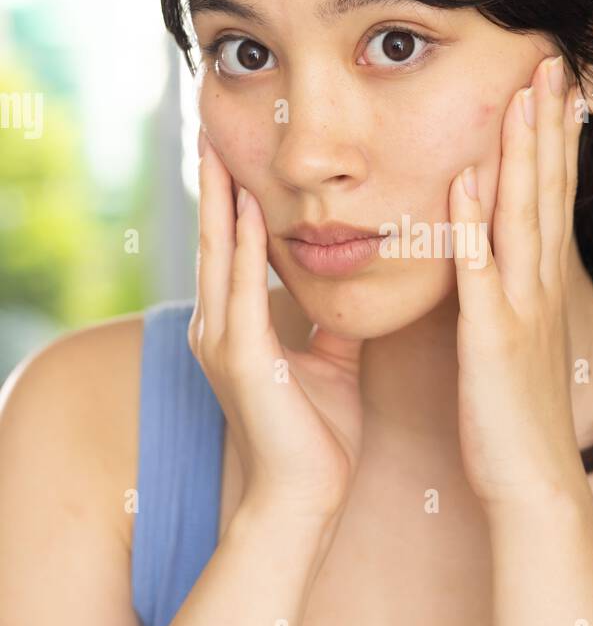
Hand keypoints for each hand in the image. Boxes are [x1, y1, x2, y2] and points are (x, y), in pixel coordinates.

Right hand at [190, 130, 363, 545]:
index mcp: (235, 328)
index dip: (233, 199)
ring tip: (218, 146)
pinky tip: (252, 207)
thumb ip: (329, 321)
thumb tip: (348, 286)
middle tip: (211, 127)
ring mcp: (222, 340)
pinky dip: (245, 245)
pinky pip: (241, 288)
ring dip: (221, 198)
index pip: (232, 249)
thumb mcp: (328, 363)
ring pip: (218, 252)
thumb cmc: (317, 436)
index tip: (238, 152)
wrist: (304, 498)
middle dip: (215, 183)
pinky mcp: (240, 356)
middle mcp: (218, 327)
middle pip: (214, 238)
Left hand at [448, 54, 584, 512]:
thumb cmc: (515, 414)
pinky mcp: (493, 340)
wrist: (533, 482)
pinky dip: (472, 226)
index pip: (550, 195)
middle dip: (548, 123)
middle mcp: (538, 286)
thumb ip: (505, 291)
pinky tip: (462, 181)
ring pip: (524, 217)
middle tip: (551, 60)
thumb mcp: (515, 338)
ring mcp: (520, 309)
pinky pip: (481, 274)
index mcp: (539, 284)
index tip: (552, 84)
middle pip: (547, 189)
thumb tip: (492, 254)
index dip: (552, 138)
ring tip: (521, 95)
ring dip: (523, 154)